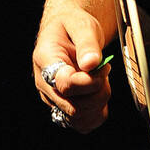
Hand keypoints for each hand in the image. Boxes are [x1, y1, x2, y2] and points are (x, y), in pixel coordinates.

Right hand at [33, 12, 110, 133]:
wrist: (68, 33)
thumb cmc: (73, 27)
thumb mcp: (82, 25)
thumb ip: (87, 43)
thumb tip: (92, 64)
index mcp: (45, 60)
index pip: (64, 84)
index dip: (88, 82)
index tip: (103, 67)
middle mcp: (45, 84)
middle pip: (73, 106)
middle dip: (98, 92)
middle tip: (104, 70)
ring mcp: (53, 99)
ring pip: (78, 118)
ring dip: (99, 102)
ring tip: (101, 80)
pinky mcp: (63, 108)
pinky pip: (82, 124)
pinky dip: (97, 114)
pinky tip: (99, 95)